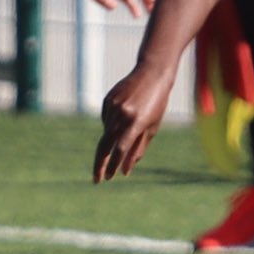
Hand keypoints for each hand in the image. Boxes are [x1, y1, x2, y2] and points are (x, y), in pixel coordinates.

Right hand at [93, 64, 166, 182]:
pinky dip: (111, 126)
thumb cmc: (156, 104)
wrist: (151, 74)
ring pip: (106, 133)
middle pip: (105, 145)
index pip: (121, 149)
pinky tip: (124, 115)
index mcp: (136, 122)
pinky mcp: (106, 100)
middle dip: (100, 164)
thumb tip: (125, 170)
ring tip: (131, 124)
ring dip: (112, 141)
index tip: (109, 178)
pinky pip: (105, 120)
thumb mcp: (152, 127)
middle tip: (96, 179)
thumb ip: (138, 149)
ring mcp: (112, 106)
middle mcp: (122, 114)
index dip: (114, 165)